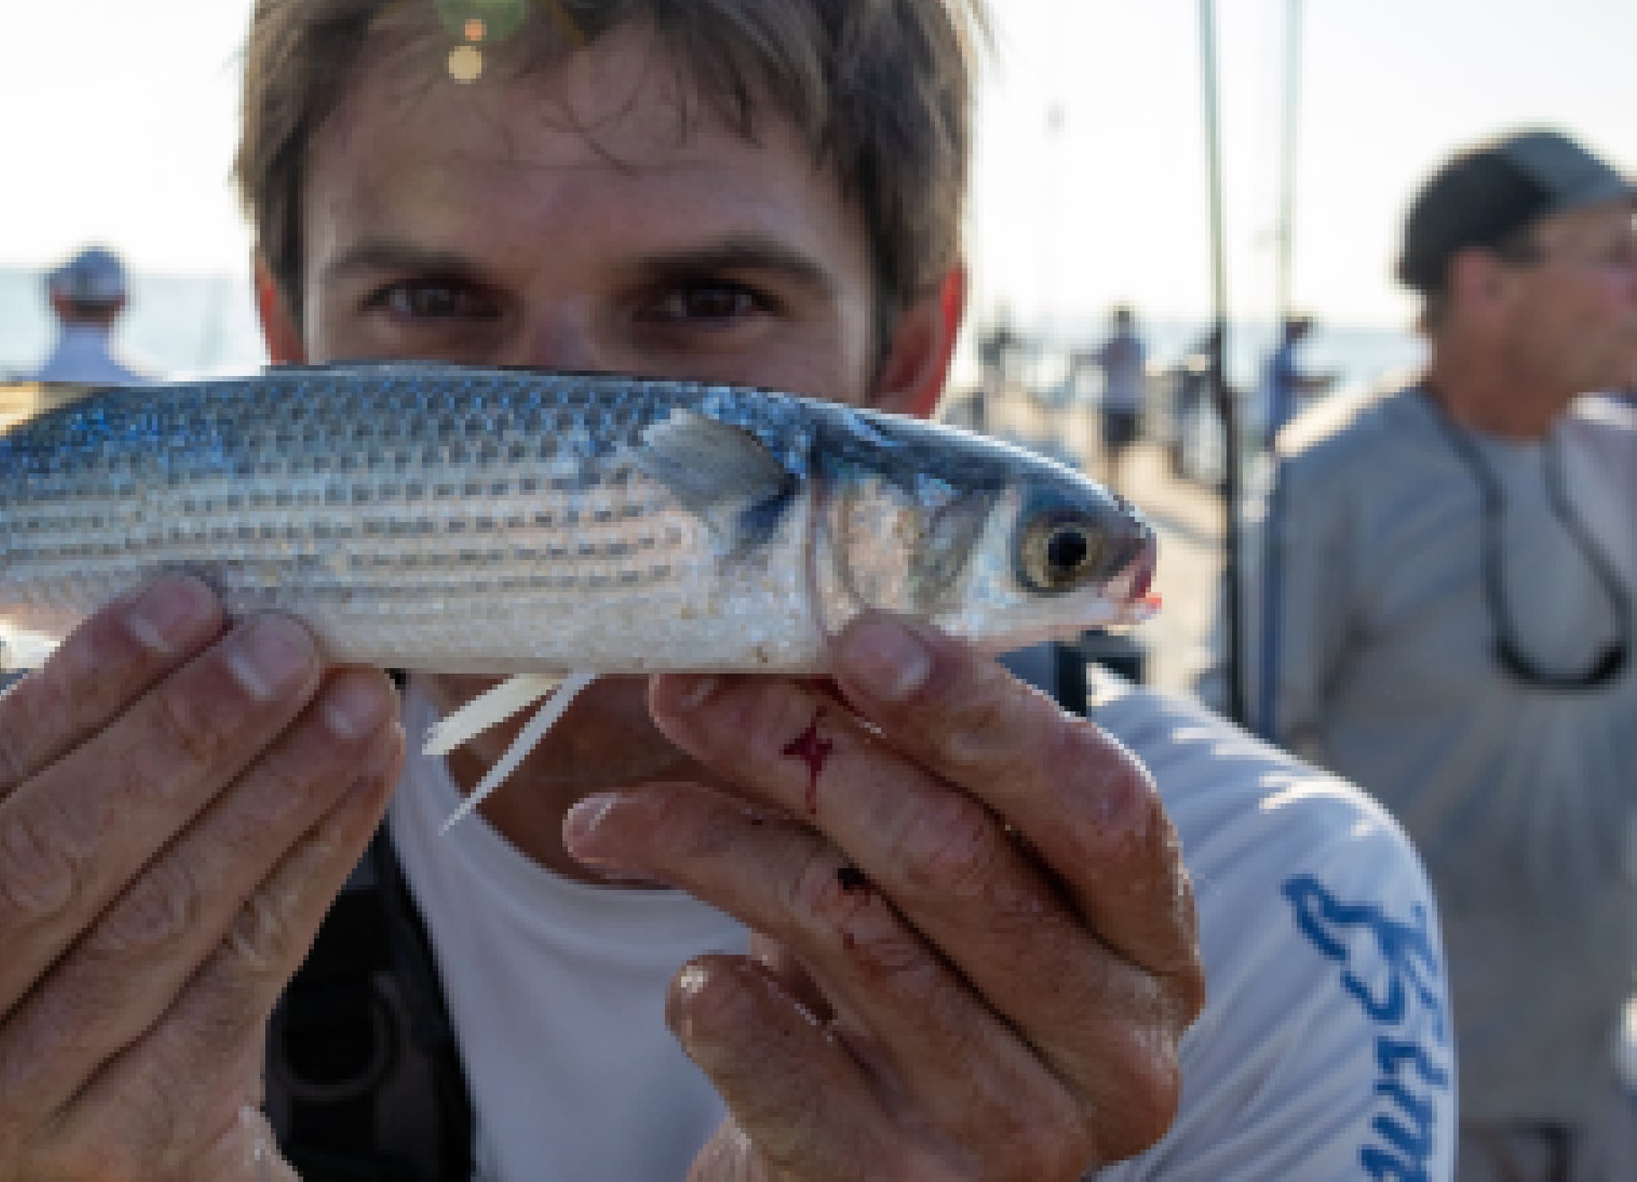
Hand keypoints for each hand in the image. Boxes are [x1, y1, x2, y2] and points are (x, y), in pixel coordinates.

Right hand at [0, 574, 404, 1178]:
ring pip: (155, 917)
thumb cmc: (52, 1042)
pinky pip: (237, 984)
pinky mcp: (122, 1161)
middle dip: (179, 733)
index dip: (80, 690)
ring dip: (270, 790)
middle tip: (285, 639)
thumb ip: (36, 821)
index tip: (184, 599)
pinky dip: (310, 869)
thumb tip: (186, 627)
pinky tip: (360, 789)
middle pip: (48, 859)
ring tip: (352, 700)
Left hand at [565, 616, 1203, 1179]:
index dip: (978, 709)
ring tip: (612, 816)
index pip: (1097, 802)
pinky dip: (710, 996)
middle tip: (686, 690)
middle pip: (944, 851)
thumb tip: (794, 633)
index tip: (858, 635)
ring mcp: (1017, 1134)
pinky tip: (690, 973)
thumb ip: (914, 765)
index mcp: (1151, 940)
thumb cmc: (920, 976)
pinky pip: (774, 1058)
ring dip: (703, 841)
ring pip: (841, 926)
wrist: (873, 1167)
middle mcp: (1111, 1046)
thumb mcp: (949, 869)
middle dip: (793, 745)